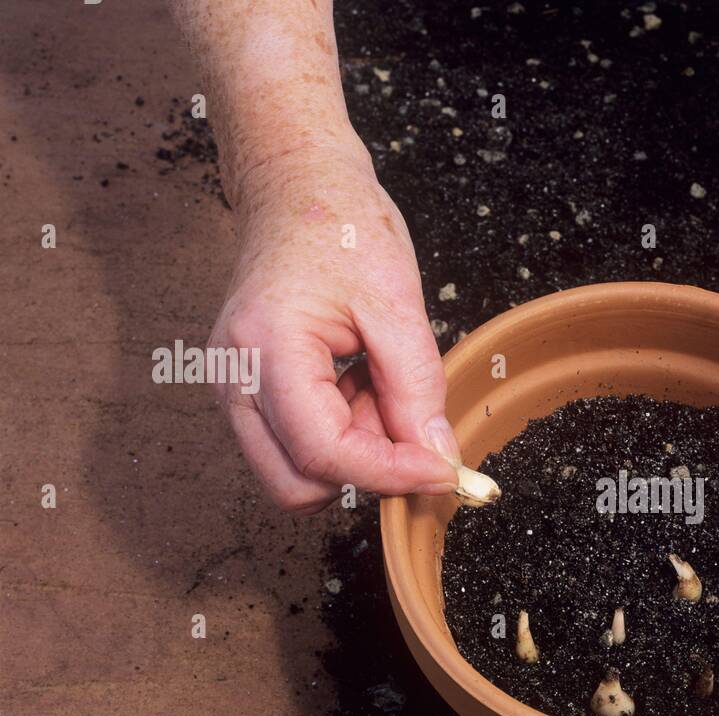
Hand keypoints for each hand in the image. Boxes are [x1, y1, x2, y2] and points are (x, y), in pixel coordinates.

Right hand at [207, 146, 459, 513]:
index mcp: (265, 348)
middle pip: (296, 484)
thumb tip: (437, 456)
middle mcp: (233, 379)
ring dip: (352, 454)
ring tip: (377, 388)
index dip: (391, 474)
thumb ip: (417, 388)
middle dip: (363, 472)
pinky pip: (294, 447)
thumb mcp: (397, 302)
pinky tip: (358, 385)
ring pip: (295, 474)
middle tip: (406, 423)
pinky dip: (339, 436)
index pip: (325, 453)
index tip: (445, 470)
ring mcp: (232, 389)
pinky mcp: (246, 393)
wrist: (297, 188)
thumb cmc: (340, 227)